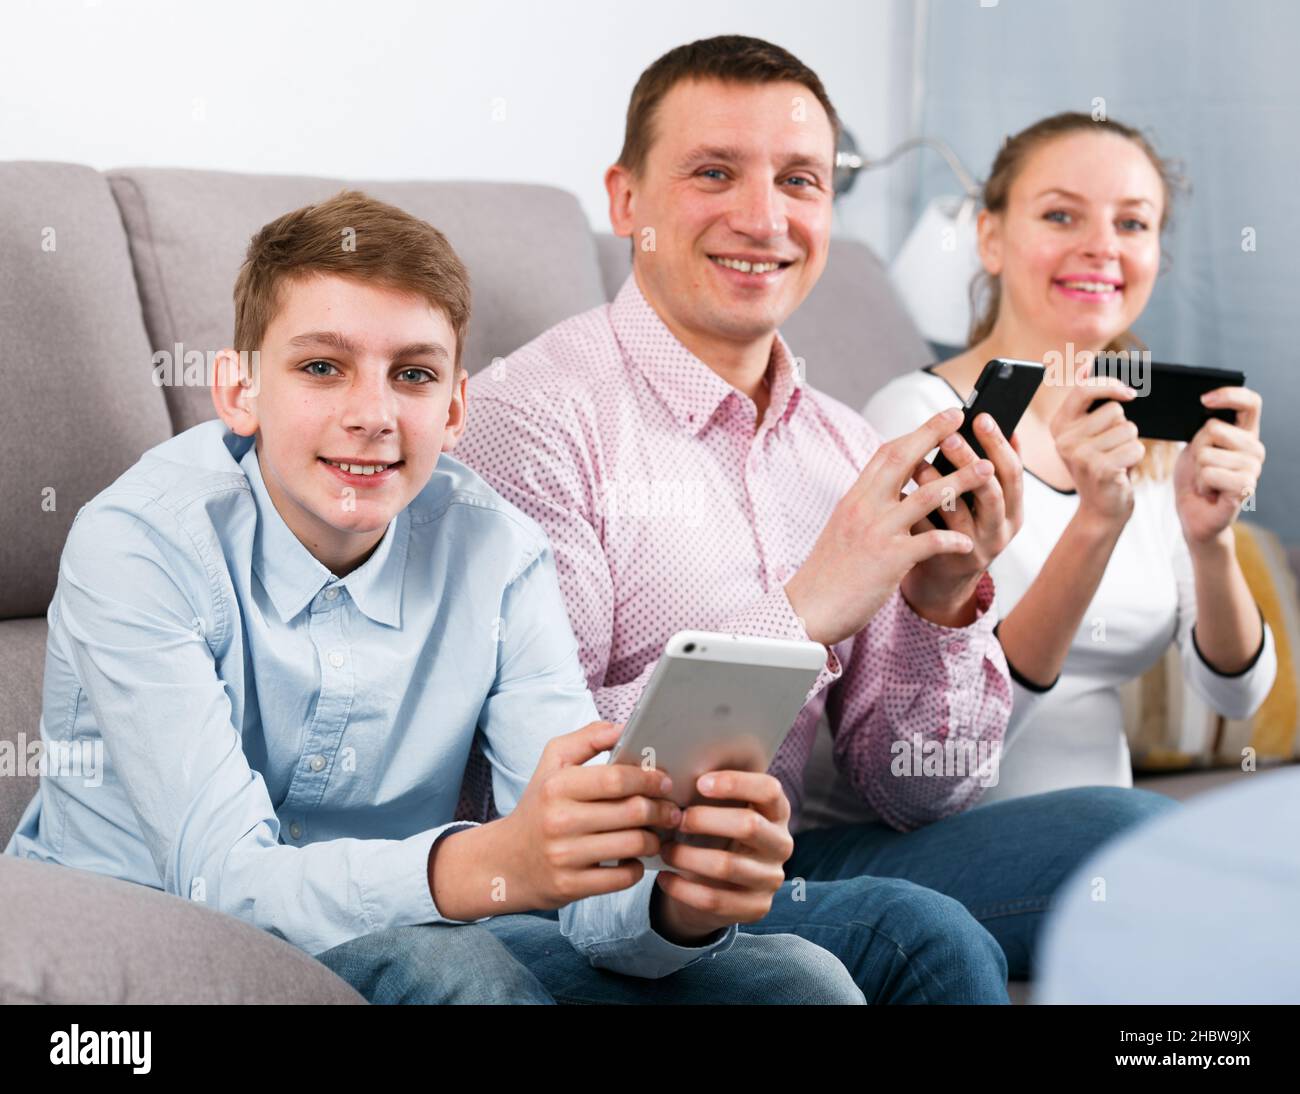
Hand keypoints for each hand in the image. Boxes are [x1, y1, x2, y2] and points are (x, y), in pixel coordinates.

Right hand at [503, 721, 679, 908]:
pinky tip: (633, 859)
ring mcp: (564, 856)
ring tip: (657, 834)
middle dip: (662, 810)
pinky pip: (622, 878)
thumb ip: (587, 738)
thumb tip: (624, 729)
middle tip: (671, 811)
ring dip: (655, 840)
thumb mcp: (552, 764)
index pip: (617, 778)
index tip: (665, 782)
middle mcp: (559, 820)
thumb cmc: (538, 807)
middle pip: (632, 811)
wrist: (505, 861)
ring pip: (633, 845)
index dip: (649, 779)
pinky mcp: (570, 886)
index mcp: (557, 786)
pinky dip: (637, 868)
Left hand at [653, 771, 792, 942]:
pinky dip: (683, 888)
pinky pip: (716, 900)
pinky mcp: (757, 907)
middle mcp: (781, 843)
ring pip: (728, 865)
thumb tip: (674, 770)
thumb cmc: (714, 832)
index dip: (736, 783)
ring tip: (663, 850)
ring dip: (687, 856)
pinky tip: (664, 877)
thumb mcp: (718, 810)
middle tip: (674, 819)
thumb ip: (708, 791)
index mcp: (777, 811)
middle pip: (749, 825)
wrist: (716, 884)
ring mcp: (771, 878)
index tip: (700, 782)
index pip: (769, 790)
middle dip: (705, 820)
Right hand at [785, 407, 994, 644]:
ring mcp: (876, 532)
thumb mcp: (843, 529)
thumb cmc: (828, 573)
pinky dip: (951, 540)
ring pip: (924, 496)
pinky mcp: (888, 560)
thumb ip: (867, 507)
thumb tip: (892, 491)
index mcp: (854, 499)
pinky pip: (929, 542)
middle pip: (902, 460)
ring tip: (987, 469)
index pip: (885, 454)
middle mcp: (864, 508)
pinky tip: (966, 544)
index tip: (939, 420)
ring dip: (960, 480)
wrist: (807, 608)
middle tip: (962, 418)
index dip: (914, 434)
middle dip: (934, 435)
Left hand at [901, 409, 1023, 624]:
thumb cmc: (965, 528)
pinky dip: (917, 511)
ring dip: (939, 484)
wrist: (946, 580)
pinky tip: (902, 493)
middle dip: (970, 461)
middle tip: (948, 436)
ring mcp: (974, 549)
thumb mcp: (989, 504)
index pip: (1013, 472)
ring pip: (959, 513)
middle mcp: (999, 531)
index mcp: (1013, 510)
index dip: (998, 445)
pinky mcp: (946, 562)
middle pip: (991, 492)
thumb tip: (1008, 429)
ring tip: (919, 462)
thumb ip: (994, 472)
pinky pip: (929, 533)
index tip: (980, 417)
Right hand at [1050, 377, 1142, 525]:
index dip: (1109, 385)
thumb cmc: (1100, 465)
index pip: (1083, 389)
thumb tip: (1085, 365)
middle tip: (1110, 449)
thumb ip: (1088, 400)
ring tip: (1116, 460)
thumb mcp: (1088, 433)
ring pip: (1128, 429)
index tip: (1129, 394)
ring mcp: (1080, 455)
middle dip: (1123, 427)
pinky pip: (1135, 447)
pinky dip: (1136, 458)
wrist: (1101, 509)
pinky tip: (1122, 471)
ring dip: (1130, 444)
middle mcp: (1064, 440)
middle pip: (1114, 411)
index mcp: (1059, 426)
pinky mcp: (1100, 469)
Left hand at [1175, 386, 1264, 547]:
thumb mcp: (1194, 449)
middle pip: (1214, 428)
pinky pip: (1210, 473)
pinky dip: (1201, 484)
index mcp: (1246, 434)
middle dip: (1196, 448)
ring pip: (1207, 454)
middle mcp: (1255, 449)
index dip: (1230, 395)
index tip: (1204, 400)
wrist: (1195, 514)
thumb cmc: (1194, 480)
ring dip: (1197, 471)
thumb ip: (1204, 431)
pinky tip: (1209, 492)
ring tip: (1206, 482)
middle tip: (1201, 467)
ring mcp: (1253, 469)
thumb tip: (1207, 414)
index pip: (1250, 403)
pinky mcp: (1245, 488)